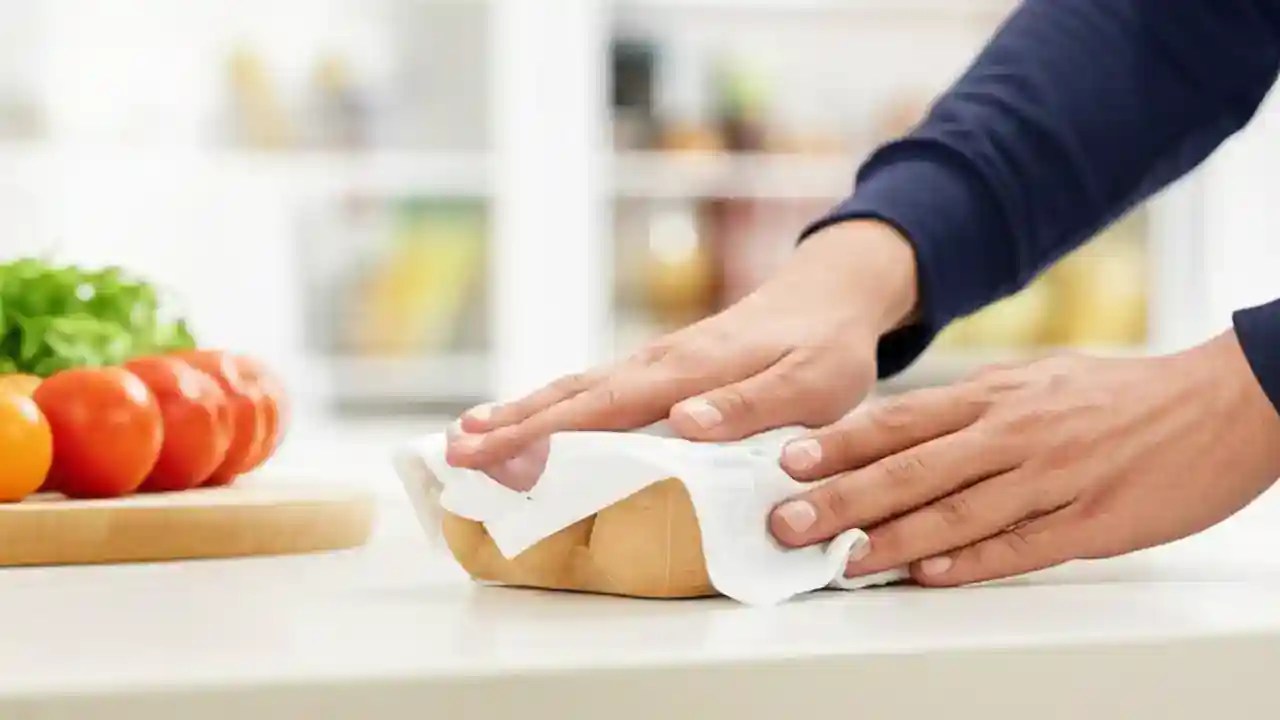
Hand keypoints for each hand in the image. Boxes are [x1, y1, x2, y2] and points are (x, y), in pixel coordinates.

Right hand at [446, 220, 920, 485]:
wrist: (830, 296)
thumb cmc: (825, 348)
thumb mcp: (811, 383)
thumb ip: (750, 405)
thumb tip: (685, 423)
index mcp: (687, 370)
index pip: (601, 407)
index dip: (541, 433)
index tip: (488, 452)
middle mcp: (658, 363)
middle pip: (570, 395)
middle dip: (509, 425)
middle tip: (451, 454)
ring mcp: (654, 363)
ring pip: (574, 389)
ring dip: (519, 413)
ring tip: (465, 438)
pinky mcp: (659, 368)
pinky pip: (593, 390)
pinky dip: (551, 407)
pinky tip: (528, 422)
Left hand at [768, 330, 1279, 585]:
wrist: (1218, 402)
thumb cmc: (1117, 394)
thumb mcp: (1036, 382)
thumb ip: (970, 409)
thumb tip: (901, 432)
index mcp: (996, 397)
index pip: (901, 421)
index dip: (841, 443)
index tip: (789, 462)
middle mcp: (1014, 433)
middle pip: (913, 468)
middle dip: (843, 497)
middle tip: (789, 521)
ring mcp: (1052, 477)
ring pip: (958, 511)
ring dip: (893, 539)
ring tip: (841, 559)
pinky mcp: (1093, 520)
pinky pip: (1021, 545)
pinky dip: (971, 562)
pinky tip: (928, 576)